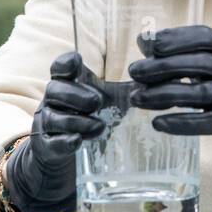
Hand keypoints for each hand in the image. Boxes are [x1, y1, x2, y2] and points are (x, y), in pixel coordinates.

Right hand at [2, 51, 132, 211]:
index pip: (59, 66)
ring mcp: (47, 122)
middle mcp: (54, 99)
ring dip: (76, 121)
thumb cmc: (97, 115)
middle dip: (76, 95)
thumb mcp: (114, 100)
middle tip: (97, 102)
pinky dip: (65, 141)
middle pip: (54, 89)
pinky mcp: (46, 145)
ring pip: (53, 116)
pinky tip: (77, 141)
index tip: (77, 63)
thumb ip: (133, 88)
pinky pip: (51, 141)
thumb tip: (165, 79)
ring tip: (98, 127)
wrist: (71, 149)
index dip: (65, 63)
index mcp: (69, 82)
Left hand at [128, 25, 211, 172]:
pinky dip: (179, 123)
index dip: (173, 38)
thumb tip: (144, 41)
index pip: (201, 37)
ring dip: (161, 95)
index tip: (147, 43)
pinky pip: (203, 122)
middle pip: (193, 64)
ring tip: (137, 98)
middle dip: (159, 67)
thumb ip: (188, 53)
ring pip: (194, 93)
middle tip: (133, 71)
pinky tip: (158, 123)